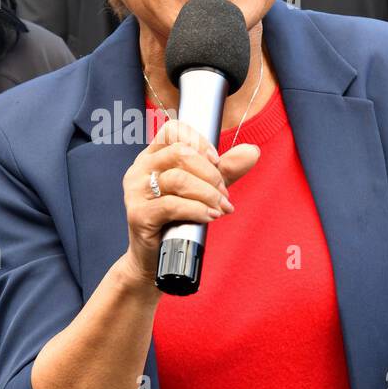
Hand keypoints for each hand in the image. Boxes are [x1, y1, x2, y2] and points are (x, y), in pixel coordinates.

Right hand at [120, 117, 258, 286]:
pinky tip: (209, 216)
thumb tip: (252, 151)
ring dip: (208, 193)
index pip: (172, 129)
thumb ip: (225, 170)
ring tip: (221, 207)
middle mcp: (139, 170)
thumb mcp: (203, 191)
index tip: (217, 161)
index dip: (199, 141)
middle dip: (210, 173)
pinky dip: (197, 209)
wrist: (153, 259)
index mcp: (152, 157)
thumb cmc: (176, 221)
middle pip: (180, 153)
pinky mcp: (138, 214)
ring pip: (178, 179)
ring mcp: (135, 192)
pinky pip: (172, 205)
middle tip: (224, 193)